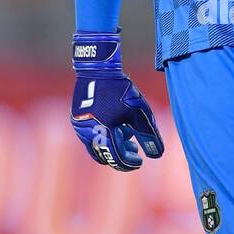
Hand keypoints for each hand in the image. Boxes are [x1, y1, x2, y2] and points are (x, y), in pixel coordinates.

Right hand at [70, 31, 164, 168]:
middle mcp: (88, 134)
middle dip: (121, 156)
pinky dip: (103, 137)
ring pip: (96, 147)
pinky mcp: (76, 120)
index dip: (130, 163)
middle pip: (105, 156)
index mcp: (104, 133)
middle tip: (134, 150)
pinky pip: (89, 136)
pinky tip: (115, 126)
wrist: (97, 69)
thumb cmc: (121, 91)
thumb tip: (157, 154)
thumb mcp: (140, 112)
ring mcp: (80, 128)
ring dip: (112, 147)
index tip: (140, 160)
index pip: (117, 159)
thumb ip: (149, 135)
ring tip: (126, 136)